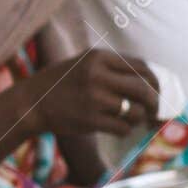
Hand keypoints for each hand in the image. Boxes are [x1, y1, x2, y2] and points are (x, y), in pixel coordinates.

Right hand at [27, 50, 158, 137]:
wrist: (31, 102)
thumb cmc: (61, 84)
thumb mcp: (85, 64)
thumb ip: (112, 68)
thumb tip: (149, 81)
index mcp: (98, 57)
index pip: (141, 67)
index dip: (154, 81)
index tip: (156, 91)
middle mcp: (97, 75)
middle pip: (142, 88)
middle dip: (154, 102)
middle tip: (153, 110)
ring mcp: (93, 98)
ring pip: (134, 110)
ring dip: (138, 118)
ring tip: (132, 120)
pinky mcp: (90, 120)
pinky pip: (122, 127)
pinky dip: (126, 130)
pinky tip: (118, 128)